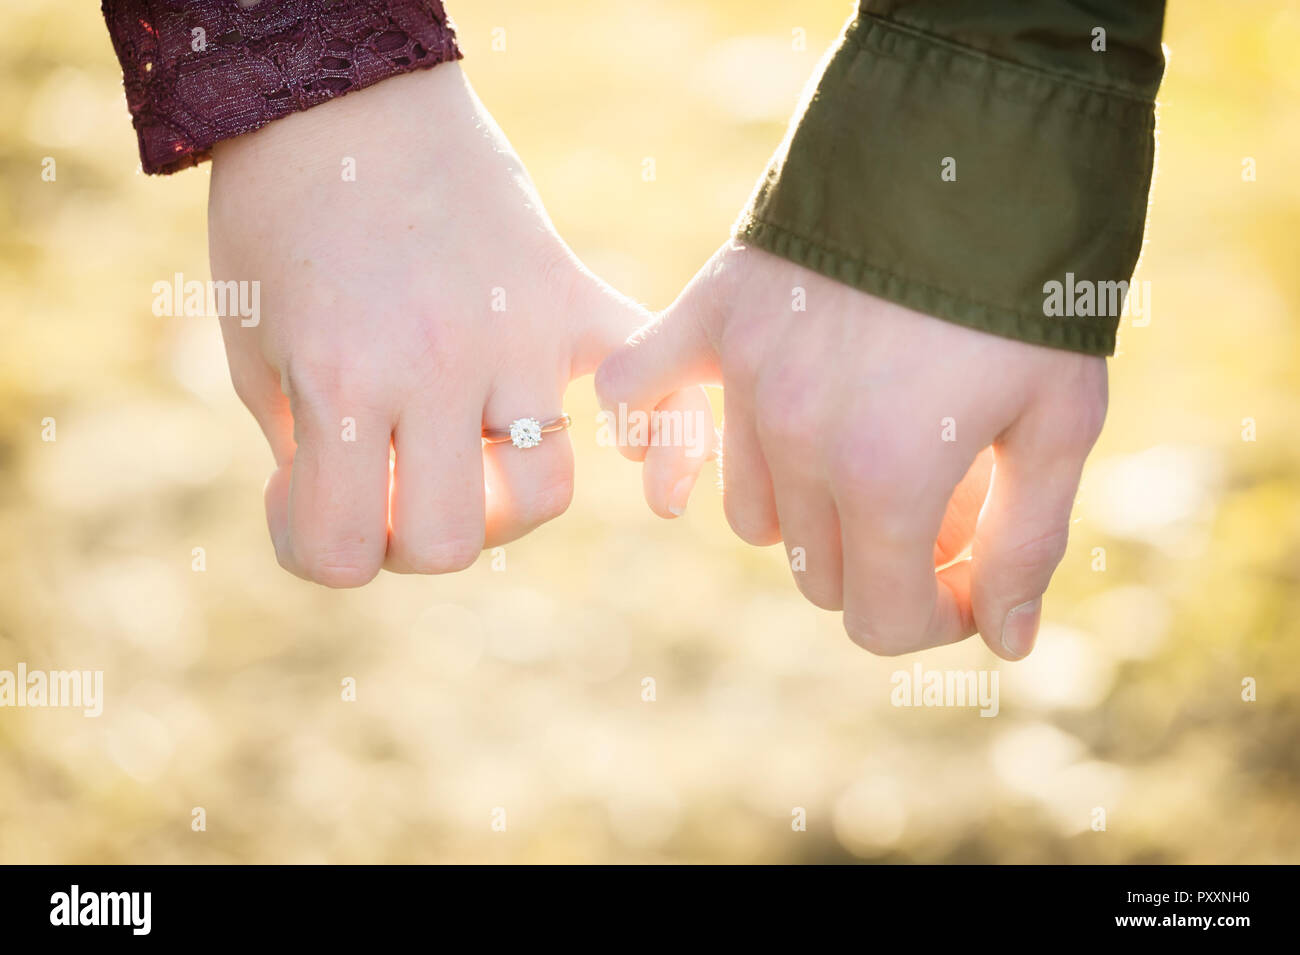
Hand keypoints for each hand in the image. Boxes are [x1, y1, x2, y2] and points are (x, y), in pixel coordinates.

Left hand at [208, 64, 636, 586]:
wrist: (346, 94)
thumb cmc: (278, 218)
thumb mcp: (252, 341)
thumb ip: (302, 445)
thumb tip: (362, 522)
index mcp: (342, 375)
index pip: (342, 553)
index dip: (315, 546)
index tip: (302, 487)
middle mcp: (439, 364)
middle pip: (451, 541)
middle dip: (406, 536)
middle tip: (383, 481)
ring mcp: (519, 334)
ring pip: (544, 493)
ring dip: (500, 504)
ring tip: (466, 458)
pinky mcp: (571, 302)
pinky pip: (659, 393)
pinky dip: (669, 444)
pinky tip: (652, 478)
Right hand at [596, 243, 1107, 658]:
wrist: (974, 145)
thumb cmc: (1027, 288)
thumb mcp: (1061, 419)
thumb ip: (1027, 543)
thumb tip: (1004, 642)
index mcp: (887, 476)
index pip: (881, 618)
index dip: (939, 618)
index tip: (974, 581)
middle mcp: (797, 441)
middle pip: (818, 573)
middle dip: (888, 562)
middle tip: (943, 499)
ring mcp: (743, 378)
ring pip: (754, 512)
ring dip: (814, 510)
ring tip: (871, 449)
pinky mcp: (711, 319)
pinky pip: (641, 394)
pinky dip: (656, 430)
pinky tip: (686, 446)